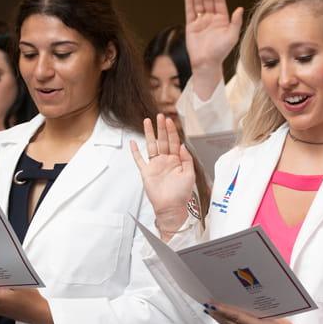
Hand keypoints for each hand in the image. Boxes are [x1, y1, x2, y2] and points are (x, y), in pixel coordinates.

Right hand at [130, 114, 194, 235]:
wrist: (171, 207)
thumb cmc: (181, 194)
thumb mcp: (190, 174)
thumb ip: (187, 159)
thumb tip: (182, 145)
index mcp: (177, 160)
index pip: (174, 142)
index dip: (172, 131)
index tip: (169, 120)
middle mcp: (165, 160)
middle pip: (162, 140)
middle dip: (161, 128)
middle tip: (160, 116)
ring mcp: (155, 165)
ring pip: (151, 146)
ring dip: (149, 134)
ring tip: (147, 121)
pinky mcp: (146, 172)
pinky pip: (139, 160)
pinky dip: (135, 152)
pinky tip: (133, 143)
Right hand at [184, 0, 243, 99]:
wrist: (206, 63)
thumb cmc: (221, 52)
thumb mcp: (232, 36)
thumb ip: (236, 22)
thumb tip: (239, 8)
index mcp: (222, 20)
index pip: (219, 2)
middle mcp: (212, 19)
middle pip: (209, 0)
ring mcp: (201, 22)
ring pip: (199, 4)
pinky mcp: (191, 26)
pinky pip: (190, 12)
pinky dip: (189, 2)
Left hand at [205, 302, 311, 323]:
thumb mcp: (275, 316)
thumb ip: (259, 311)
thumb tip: (245, 303)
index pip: (236, 317)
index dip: (223, 311)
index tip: (213, 304)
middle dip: (218, 315)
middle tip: (208, 305)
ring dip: (222, 320)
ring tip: (213, 311)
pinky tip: (226, 319)